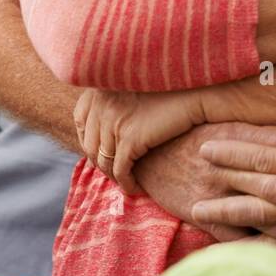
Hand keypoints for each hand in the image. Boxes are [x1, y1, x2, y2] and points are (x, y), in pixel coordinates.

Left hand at [73, 86, 205, 194]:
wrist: (194, 92)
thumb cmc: (168, 89)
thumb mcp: (130, 88)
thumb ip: (111, 102)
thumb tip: (99, 130)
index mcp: (97, 89)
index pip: (81, 122)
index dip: (90, 141)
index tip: (103, 151)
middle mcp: (101, 104)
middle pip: (90, 146)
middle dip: (102, 163)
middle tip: (116, 173)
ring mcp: (114, 122)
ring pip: (105, 162)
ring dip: (114, 177)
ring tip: (127, 182)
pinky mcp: (131, 138)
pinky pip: (121, 170)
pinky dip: (127, 183)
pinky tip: (136, 187)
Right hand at [135, 123, 275, 246]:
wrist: (144, 154)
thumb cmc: (194, 137)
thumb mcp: (226, 125)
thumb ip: (263, 132)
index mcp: (240, 134)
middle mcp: (231, 161)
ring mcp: (218, 190)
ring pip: (262, 203)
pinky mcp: (206, 216)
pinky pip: (240, 232)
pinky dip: (267, 239)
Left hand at [195, 134, 275, 255]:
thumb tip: (267, 137)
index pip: (270, 152)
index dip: (236, 150)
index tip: (207, 145)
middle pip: (264, 183)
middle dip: (226, 180)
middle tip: (193, 176)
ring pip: (272, 217)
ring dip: (233, 215)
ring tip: (200, 212)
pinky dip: (265, 246)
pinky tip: (237, 248)